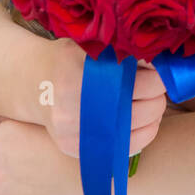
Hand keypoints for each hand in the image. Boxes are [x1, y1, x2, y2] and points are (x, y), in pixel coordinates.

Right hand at [40, 37, 166, 156]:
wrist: (34, 84)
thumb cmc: (68, 59)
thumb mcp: (90, 46)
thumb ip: (121, 51)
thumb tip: (160, 58)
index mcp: (83, 77)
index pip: (141, 81)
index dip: (158, 73)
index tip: (160, 66)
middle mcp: (78, 109)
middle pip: (144, 107)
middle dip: (158, 93)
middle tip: (158, 82)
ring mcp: (77, 133)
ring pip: (139, 129)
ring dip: (154, 113)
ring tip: (152, 99)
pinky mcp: (78, 149)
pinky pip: (125, 148)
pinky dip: (144, 133)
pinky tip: (145, 120)